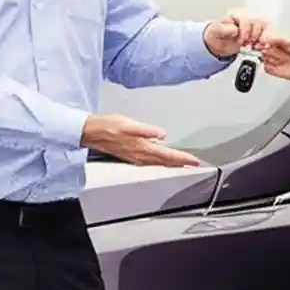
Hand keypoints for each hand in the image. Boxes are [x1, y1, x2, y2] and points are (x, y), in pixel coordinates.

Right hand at [80, 113, 201, 166]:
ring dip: (172, 164)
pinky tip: (162, 161)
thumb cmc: (110, 126)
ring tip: (183, 164)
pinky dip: (161, 162)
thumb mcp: (130, 124)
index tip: (195, 160)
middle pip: (166, 162)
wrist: (94, 132)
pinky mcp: (133, 156)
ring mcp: (137, 157)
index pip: (169, 155)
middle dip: (181, 163)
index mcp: (144, 148)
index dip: (183, 158)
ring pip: (159, 164)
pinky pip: (151, 162)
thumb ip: (147, 130)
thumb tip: (161, 134)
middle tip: (194, 163)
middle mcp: (142, 156)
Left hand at [203, 8, 269, 57]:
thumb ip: (222, 29)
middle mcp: (246, 15)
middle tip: (246, 44)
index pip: (246, 20)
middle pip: (258, 22)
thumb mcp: (214, 32)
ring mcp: (253, 22)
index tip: (240, 41)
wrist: (219, 44)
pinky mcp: (259, 30)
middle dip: (253, 36)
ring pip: (265, 26)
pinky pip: (268, 32)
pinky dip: (265, 40)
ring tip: (252, 45)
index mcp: (235, 13)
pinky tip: (258, 46)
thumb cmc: (217, 36)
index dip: (244, 33)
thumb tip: (234, 29)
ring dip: (260, 39)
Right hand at [254, 33, 289, 83]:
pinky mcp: (274, 70)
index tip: (262, 40)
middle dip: (261, 48)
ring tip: (272, 55)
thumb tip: (268, 37)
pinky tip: (273, 63)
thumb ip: (279, 39)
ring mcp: (274, 60)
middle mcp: (276, 51)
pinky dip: (266, 65)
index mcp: (279, 42)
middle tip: (265, 48)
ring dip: (264, 57)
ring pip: (262, 58)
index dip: (262, 39)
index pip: (265, 39)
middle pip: (261, 48)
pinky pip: (265, 68)